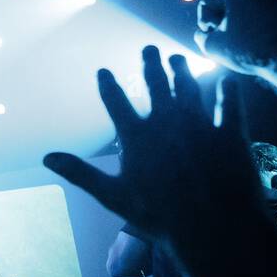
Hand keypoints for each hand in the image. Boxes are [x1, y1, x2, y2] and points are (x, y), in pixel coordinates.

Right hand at [42, 46, 260, 248]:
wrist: (213, 227)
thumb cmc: (159, 217)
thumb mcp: (113, 196)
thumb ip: (81, 173)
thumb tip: (47, 157)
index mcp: (136, 136)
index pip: (116, 102)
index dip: (107, 85)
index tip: (103, 71)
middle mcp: (167, 122)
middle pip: (156, 84)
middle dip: (151, 64)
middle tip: (148, 48)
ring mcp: (200, 124)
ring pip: (189, 87)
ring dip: (182, 70)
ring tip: (177, 58)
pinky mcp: (229, 132)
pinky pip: (229, 103)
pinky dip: (227, 89)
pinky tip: (227, 78)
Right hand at [194, 0, 276, 74]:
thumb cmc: (251, 51)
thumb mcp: (212, 46)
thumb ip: (201, 36)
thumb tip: (203, 33)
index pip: (207, 5)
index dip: (204, 25)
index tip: (214, 40)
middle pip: (229, 6)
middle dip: (225, 24)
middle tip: (230, 45)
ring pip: (249, 12)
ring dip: (242, 27)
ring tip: (247, 47)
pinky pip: (266, 17)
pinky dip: (260, 29)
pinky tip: (262, 46)